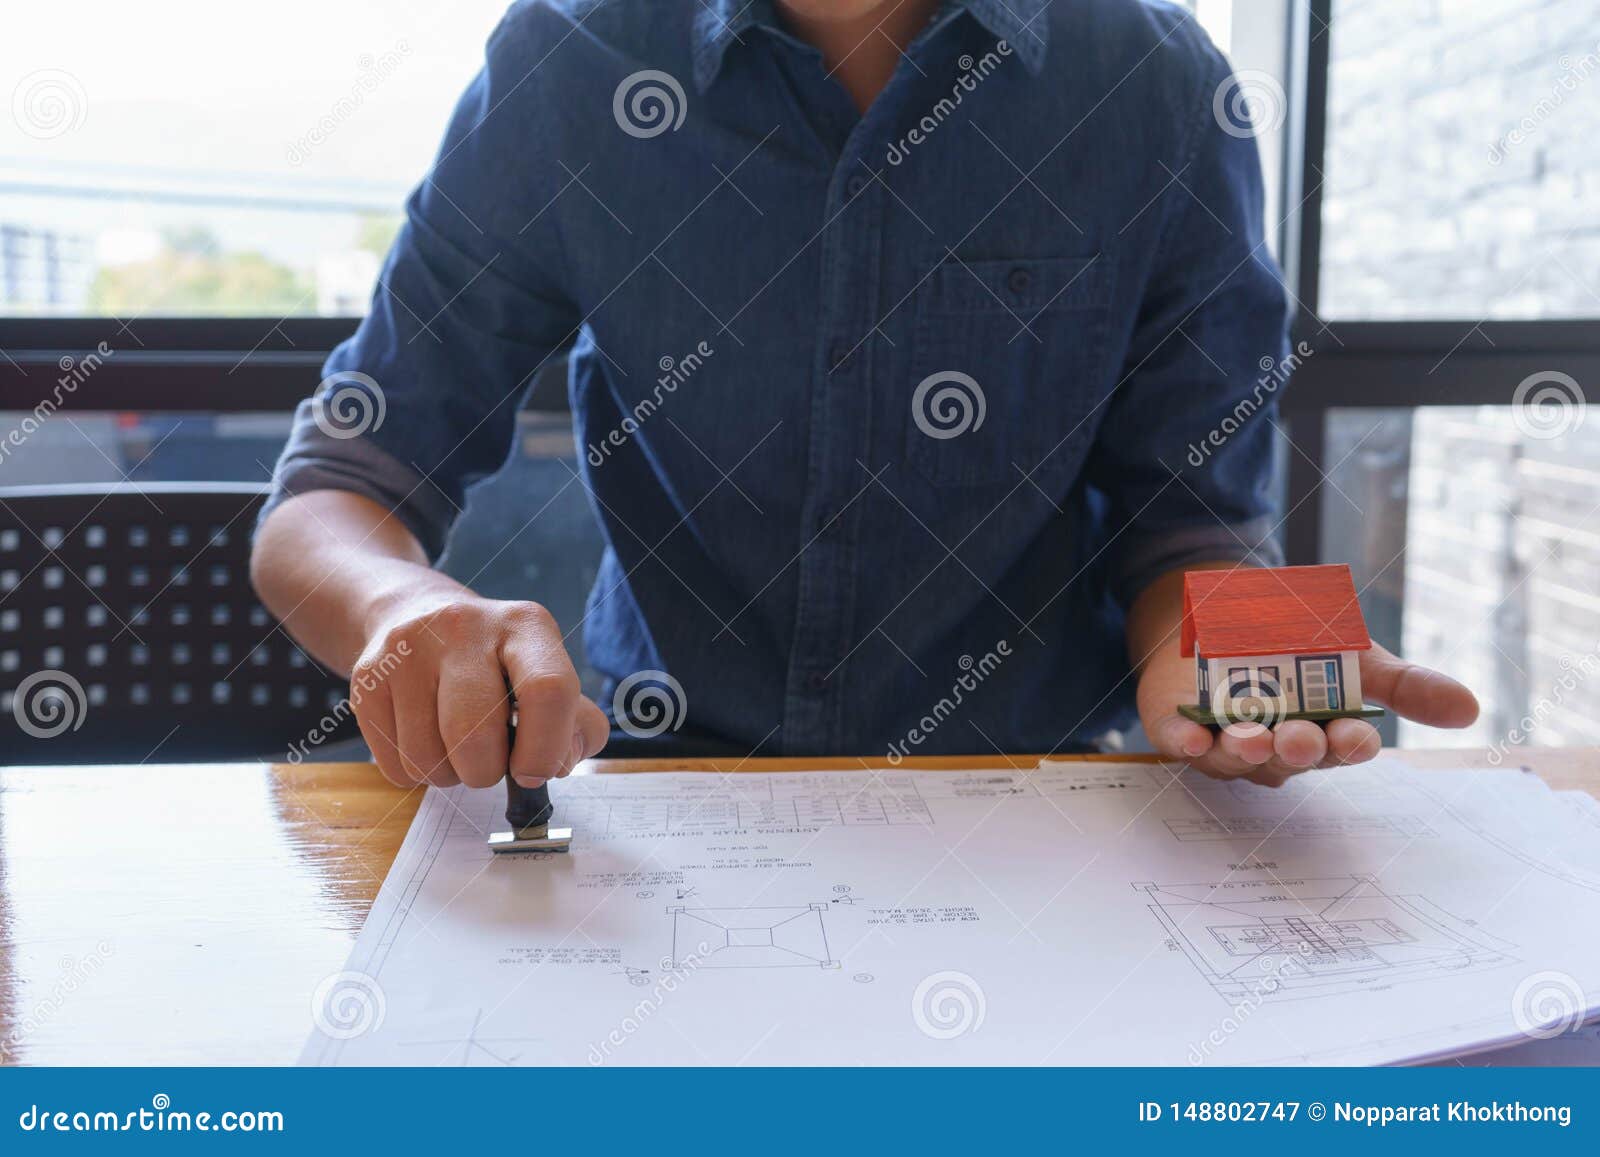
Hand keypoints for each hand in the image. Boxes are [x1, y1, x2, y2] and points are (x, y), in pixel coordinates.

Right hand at [349, 595, 608, 789]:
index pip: (548, 690)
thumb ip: (576, 723)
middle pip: (475, 734)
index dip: (545, 748)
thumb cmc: (495, 661)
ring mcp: (408, 650)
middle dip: (485, 771)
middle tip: (489, 761)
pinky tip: (424, 738)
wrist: (413, 613)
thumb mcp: (545, 673)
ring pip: (428, 760)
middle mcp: (464, 626)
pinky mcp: (367, 679)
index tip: (533, 771)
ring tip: (454, 745)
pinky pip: (395, 765)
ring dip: (448, 775)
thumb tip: (558, 764)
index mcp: (524, 625)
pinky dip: (415, 773)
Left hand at [1138, 641, 1478, 786]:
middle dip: (1297, 749)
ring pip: (1235, 757)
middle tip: (1302, 738)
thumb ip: (1406, 685)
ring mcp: (1223, 740)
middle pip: (1289, 758)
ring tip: (1252, 736)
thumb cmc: (1298, 649)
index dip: (1348, 747)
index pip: (1341, 749)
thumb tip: (1471, 708)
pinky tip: (1191, 737)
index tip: (1356, 737)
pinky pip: (1180, 743)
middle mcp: (1274, 747)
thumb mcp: (1357, 658)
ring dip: (1245, 750)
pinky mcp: (1178, 727)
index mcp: (1322, 734)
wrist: (1225, 614)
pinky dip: (1186, 742)